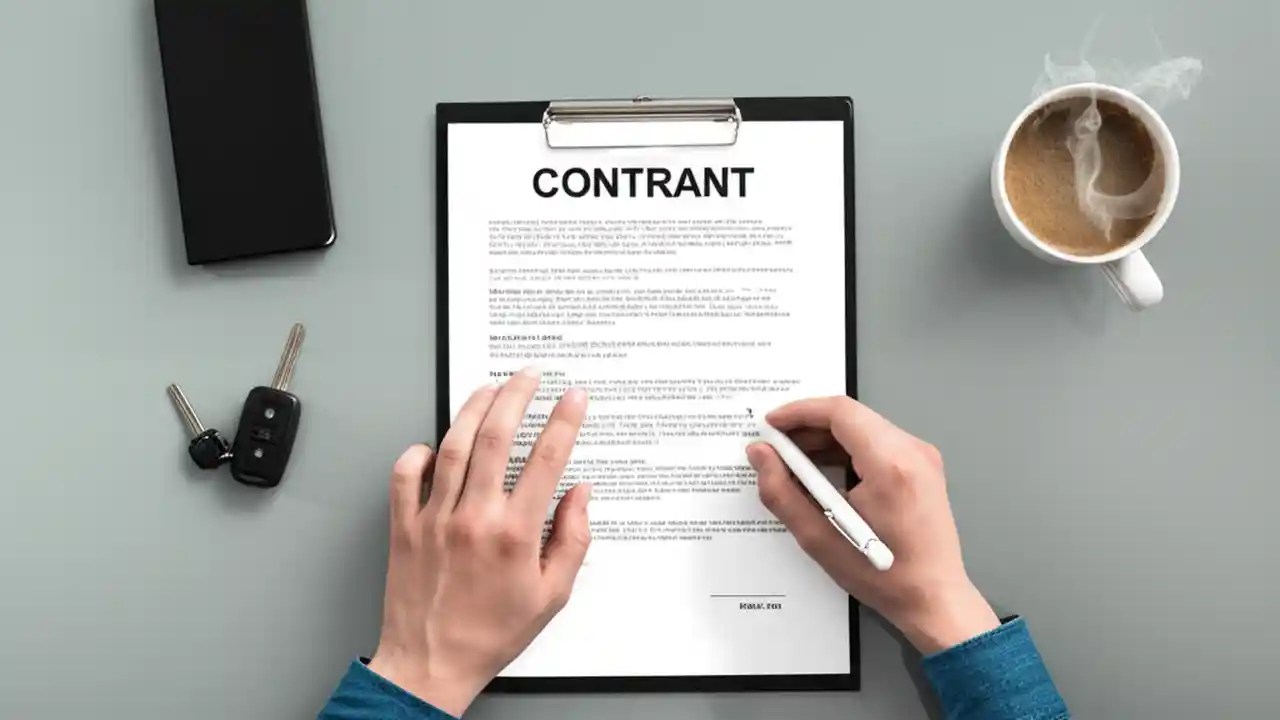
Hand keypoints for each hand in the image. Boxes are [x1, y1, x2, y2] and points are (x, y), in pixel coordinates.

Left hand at [367, 368, 591, 715]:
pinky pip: (405, 474)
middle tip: (530, 375)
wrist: (431, 664)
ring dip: (474, 409)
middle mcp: (474, 518)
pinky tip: (435, 443)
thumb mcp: (552, 595)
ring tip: (490, 389)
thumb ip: (573, 540)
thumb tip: (580, 495)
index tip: (574, 398)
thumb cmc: (491, 633)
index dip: (564, 421)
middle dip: (518, 396)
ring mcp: (434, 518)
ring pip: (453, 445)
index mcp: (515, 534)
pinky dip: (418, 451)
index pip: (547, 460)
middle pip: (496, 437)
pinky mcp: (404, 526)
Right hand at [746, 396, 999, 654]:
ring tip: (794, 461)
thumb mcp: (819, 538)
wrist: (934, 598)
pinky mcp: (923, 467)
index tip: (769, 425)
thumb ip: (782, 492)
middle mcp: (912, 450)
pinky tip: (824, 472)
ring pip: (864, 427)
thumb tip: (759, 454)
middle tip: (775, 446)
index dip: (799, 411)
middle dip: (808, 425)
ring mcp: (922, 457)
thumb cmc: (880, 574)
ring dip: (826, 438)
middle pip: (852, 416)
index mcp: (890, 464)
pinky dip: (847, 449)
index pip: (839, 412)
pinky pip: (878, 442)